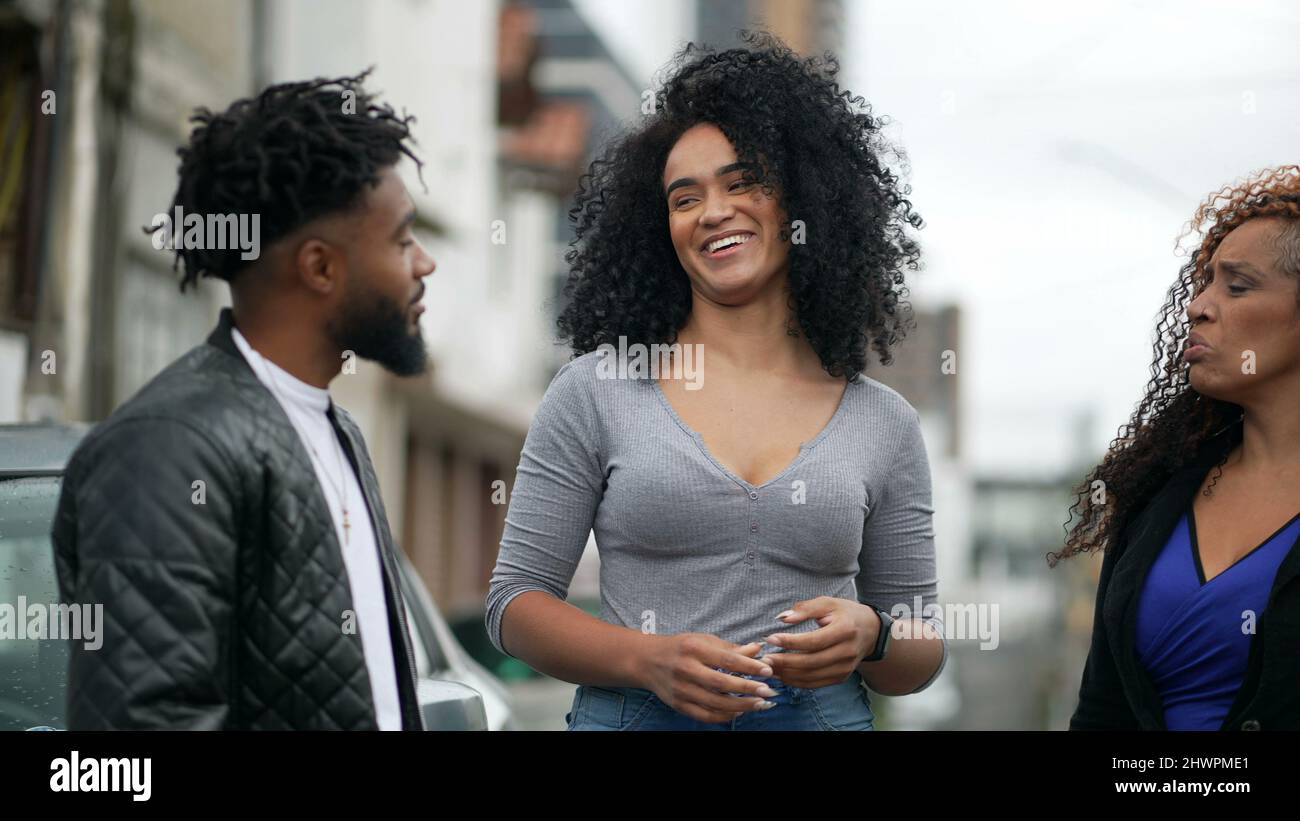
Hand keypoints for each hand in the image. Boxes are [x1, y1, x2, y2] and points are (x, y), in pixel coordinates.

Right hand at [638, 633, 780, 722]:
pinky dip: (724, 716)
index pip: (726, 660)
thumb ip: (730, 648)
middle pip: (721, 683)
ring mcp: (681, 690)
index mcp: (693, 649)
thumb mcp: (704, 641)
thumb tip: (757, 651)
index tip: (767, 670)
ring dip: (741, 706)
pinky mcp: (678, 705)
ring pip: (715, 703)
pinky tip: (739, 712)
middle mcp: (685, 670)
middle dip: (748, 689)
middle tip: (769, 691)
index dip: (749, 666)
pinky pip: (705, 715)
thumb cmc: (681, 648)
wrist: (648, 661)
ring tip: (759, 704)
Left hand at [760, 597, 880, 688]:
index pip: (814, 640)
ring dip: (787, 674)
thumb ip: (805, 609)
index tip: (770, 638)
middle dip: (785, 662)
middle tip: (764, 658)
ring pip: (812, 676)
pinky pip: (815, 683)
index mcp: (845, 630)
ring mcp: (845, 668)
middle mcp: (847, 652)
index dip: (791, 641)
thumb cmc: (845, 613)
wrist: (870, 631)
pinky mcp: (841, 677)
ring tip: (768, 667)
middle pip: (812, 662)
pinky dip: (796, 681)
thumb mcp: (828, 603)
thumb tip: (783, 618)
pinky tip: (782, 674)